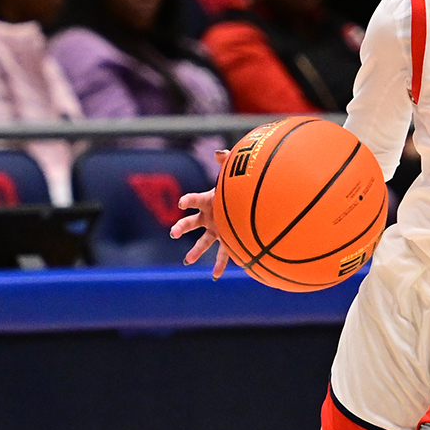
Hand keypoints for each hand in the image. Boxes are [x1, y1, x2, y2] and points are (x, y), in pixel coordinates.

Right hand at [172, 150, 232, 279]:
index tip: (182, 203)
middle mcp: (210, 216)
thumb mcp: (233, 174)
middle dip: (182, 227)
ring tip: (187, 261)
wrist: (255, 201)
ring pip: (203, 242)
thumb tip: (219, 153)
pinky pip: (223, 254)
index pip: (194, 200)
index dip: (187, 200)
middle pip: (191, 223)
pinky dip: (220, 265)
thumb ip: (227, 161)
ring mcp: (218, 229)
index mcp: (209, 201)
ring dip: (195, 251)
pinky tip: (216, 276)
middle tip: (173, 232)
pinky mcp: (228, 239)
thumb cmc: (242, 185)